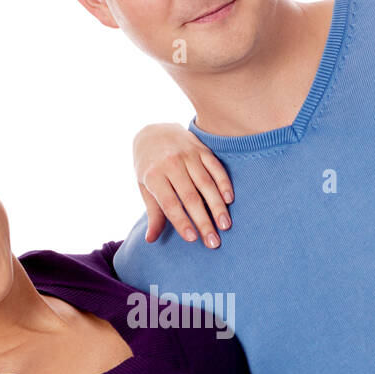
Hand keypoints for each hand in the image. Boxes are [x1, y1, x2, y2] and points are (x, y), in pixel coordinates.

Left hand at [133, 123, 233, 246]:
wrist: (153, 132)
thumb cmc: (148, 166)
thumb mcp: (145, 187)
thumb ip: (153, 213)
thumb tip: (151, 239)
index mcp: (154, 175)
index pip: (170, 203)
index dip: (182, 221)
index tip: (193, 239)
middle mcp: (171, 164)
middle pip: (191, 197)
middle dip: (203, 221)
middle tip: (214, 242)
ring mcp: (188, 155)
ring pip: (206, 184)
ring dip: (217, 206)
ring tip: (225, 225)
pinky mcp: (202, 149)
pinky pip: (216, 167)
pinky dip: (223, 183)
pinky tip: (229, 200)